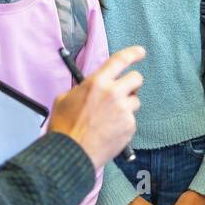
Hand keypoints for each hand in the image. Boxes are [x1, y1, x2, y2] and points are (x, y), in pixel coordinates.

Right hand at [48, 45, 144, 168]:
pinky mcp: (129, 126)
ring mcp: (123, 110)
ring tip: (110, 118)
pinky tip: (110, 131)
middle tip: (124, 91)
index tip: (140, 52)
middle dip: (132, 83)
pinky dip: (124, 123)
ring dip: (127, 106)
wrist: (71, 153)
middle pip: (136, 78)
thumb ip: (83, 88)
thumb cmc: (64, 127)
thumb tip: (90, 87)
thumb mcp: (65, 99)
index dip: (133, 54)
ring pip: (135, 101)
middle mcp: (113, 93)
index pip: (120, 60)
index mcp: (96, 82)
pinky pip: (131, 119)